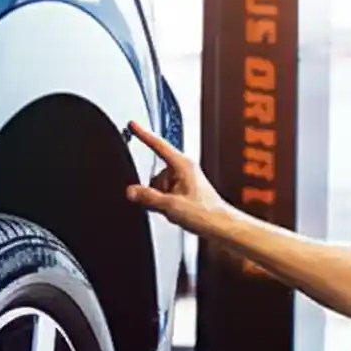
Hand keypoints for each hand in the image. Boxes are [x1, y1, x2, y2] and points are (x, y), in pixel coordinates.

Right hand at [125, 120, 232, 235]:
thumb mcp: (171, 206)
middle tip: (167, 204)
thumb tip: (131, 191)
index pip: (158, 145)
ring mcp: (184, 179)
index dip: (143, 134)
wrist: (219, 225)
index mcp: (182, 165)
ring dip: (161, 198)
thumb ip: (148, 197)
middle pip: (155, 174)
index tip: (133, 124)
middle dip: (155, 190)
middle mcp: (184, 169)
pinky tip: (176, 210)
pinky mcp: (185, 189)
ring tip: (176, 208)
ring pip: (159, 185)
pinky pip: (165, 192)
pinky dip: (166, 201)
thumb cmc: (205, 213)